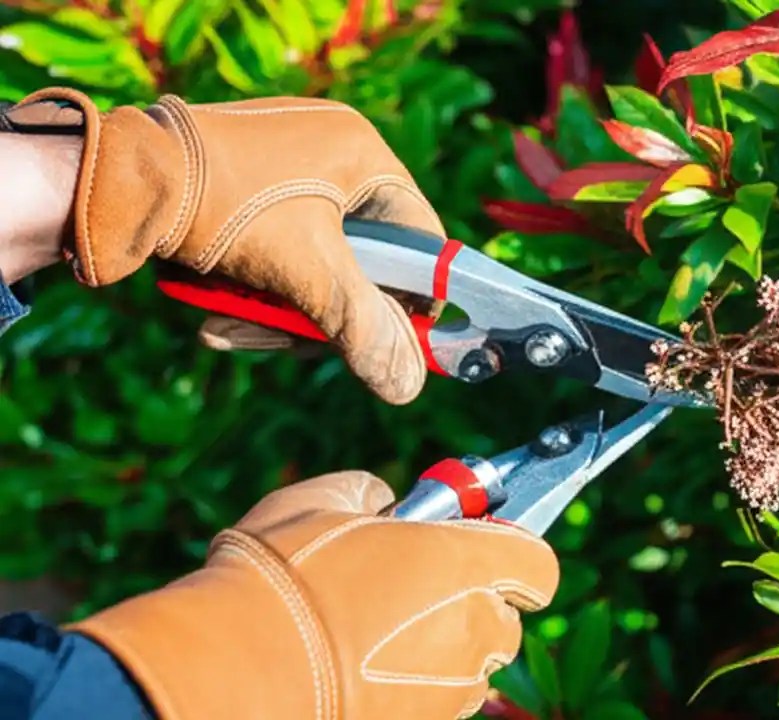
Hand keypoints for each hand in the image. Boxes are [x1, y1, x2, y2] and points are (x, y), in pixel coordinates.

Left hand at [4, 88, 442, 403]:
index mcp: (361, 151)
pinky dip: (253, 288)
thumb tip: (407, 386)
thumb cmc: (221, 209)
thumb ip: (363, 329)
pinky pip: (273, 248)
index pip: (420, 238)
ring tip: (235, 328)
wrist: (110, 180)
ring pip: (312, 260)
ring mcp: (283, 164)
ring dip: (281, 309)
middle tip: (301, 341)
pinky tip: (219, 316)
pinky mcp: (241, 183)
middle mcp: (329, 149)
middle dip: (326, 309)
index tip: (395, 342)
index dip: (414, 297)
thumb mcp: (305, 274)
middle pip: (362, 258)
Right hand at [70, 472, 559, 719]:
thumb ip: (376, 495)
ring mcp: (452, 686)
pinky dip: (413, 680)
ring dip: (442, 642)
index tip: (477, 542)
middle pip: (505, 616)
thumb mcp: (327, 500)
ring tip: (375, 626)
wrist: (238, 668)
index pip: (539, 563)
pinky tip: (362, 663)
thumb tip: (386, 504)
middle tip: (414, 582)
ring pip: (470, 661)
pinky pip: (437, 696)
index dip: (512, 551)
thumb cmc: (285, 574)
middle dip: (472, 599)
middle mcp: (476, 628)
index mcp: (469, 563)